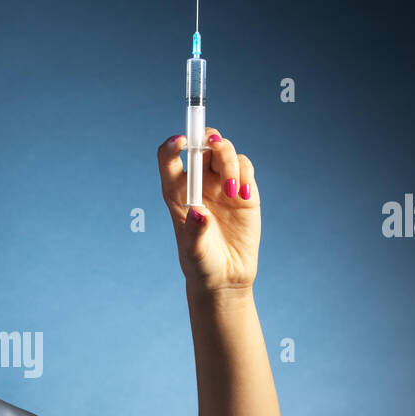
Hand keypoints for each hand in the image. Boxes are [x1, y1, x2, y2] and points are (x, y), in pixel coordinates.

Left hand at [156, 128, 261, 292]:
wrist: (226, 276)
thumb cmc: (201, 263)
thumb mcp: (194, 251)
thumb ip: (195, 231)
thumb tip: (199, 212)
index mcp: (176, 193)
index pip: (169, 159)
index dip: (172, 145)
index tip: (181, 141)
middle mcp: (197, 183)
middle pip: (201, 145)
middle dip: (208, 139)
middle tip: (214, 145)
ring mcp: (221, 184)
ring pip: (224, 151)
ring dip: (229, 160)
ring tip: (232, 190)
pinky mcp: (243, 190)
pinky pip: (245, 167)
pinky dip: (245, 173)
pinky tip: (244, 195)